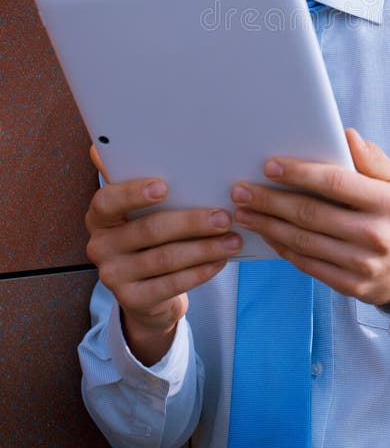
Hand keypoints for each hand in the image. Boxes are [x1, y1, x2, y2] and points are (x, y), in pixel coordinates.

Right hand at [85, 146, 242, 364]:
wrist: (148, 295)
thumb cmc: (151, 237)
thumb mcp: (143, 212)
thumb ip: (140, 182)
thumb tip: (108, 146)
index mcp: (100, 216)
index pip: (107, 200)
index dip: (133, 193)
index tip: (164, 186)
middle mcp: (100, 246)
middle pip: (149, 229)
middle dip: (191, 222)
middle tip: (224, 216)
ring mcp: (113, 276)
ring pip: (165, 258)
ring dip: (204, 248)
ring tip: (232, 239)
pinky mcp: (132, 301)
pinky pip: (172, 284)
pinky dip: (200, 271)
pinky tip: (220, 261)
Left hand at [231, 129, 389, 307]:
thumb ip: (372, 159)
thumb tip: (346, 136)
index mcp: (388, 202)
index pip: (335, 183)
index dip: (299, 173)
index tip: (269, 165)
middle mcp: (375, 234)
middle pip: (311, 214)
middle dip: (270, 200)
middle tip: (241, 190)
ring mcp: (362, 263)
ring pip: (304, 241)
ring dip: (268, 225)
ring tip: (243, 212)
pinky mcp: (351, 285)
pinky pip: (308, 264)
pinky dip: (282, 248)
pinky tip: (266, 234)